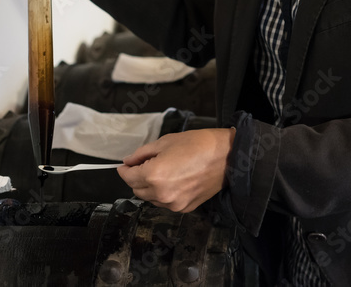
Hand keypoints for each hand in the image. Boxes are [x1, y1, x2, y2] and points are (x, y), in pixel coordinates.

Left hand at [117, 128, 234, 212]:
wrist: (226, 157)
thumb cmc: (198, 145)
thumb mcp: (165, 142)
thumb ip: (142, 153)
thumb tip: (129, 161)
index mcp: (154, 175)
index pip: (128, 177)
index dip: (124, 170)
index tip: (125, 165)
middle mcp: (161, 194)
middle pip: (137, 190)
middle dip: (136, 178)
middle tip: (145, 164)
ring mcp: (174, 204)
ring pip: (150, 198)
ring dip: (149, 187)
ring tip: (163, 171)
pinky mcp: (184, 208)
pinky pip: (165, 203)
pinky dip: (163, 193)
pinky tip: (174, 180)